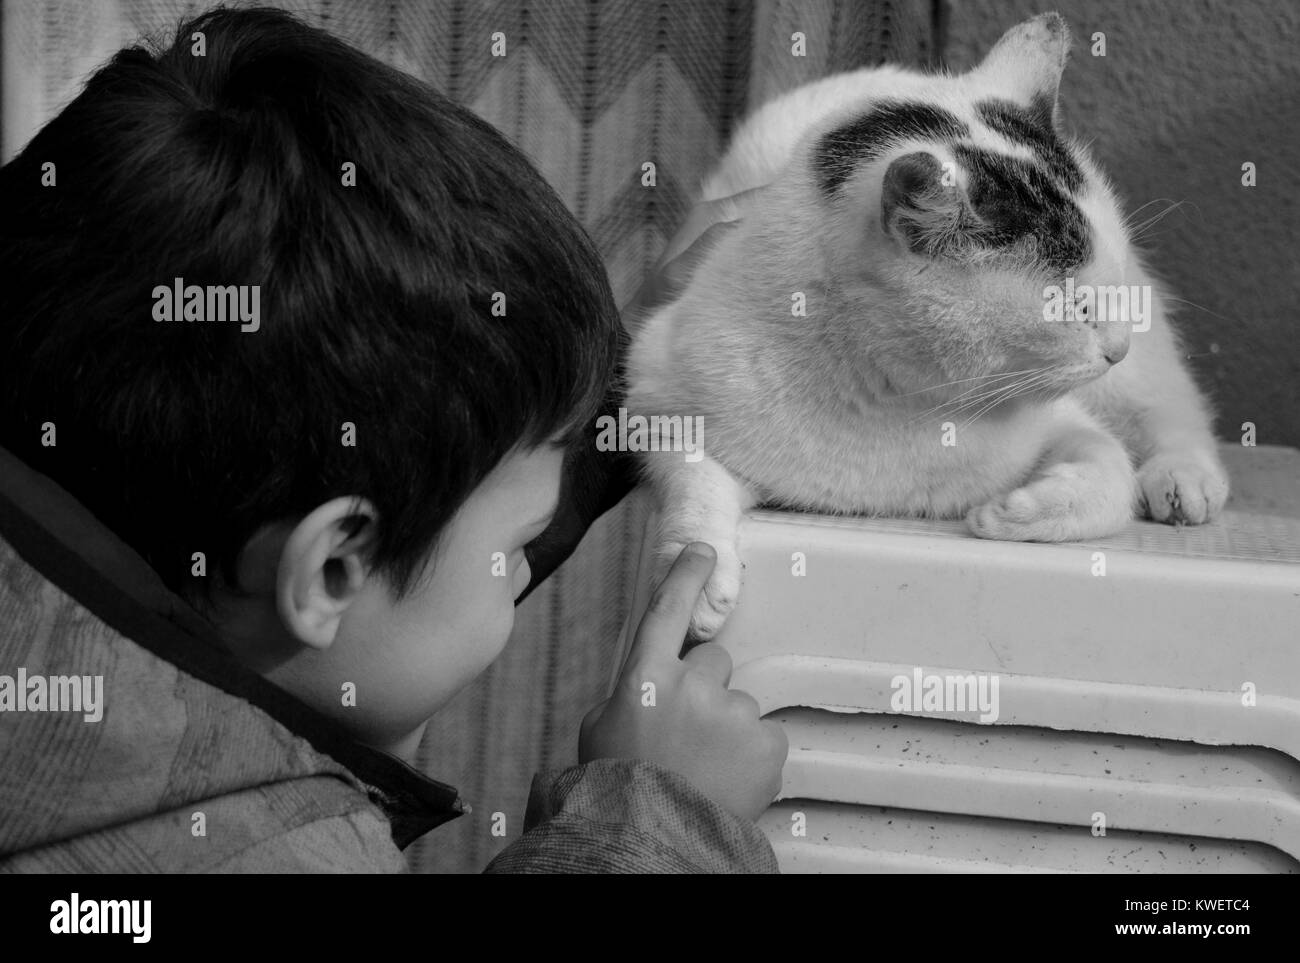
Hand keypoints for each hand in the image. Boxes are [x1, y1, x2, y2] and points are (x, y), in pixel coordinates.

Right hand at [579, 542, 787, 821]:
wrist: (650, 841)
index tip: (702, 551)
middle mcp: (692, 685)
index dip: (685, 575)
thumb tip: (654, 685)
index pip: (668, 610)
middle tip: (687, 733)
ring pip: (739, 704)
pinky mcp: (766, 742)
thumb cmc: (619, 788)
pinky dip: (752, 756)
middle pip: (713, 661)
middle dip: (705, 689)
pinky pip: (765, 735)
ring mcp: (733, 712)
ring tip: (704, 768)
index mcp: (645, 677)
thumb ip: (632, 693)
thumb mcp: (601, 730)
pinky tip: (727, 779)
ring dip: (726, 728)